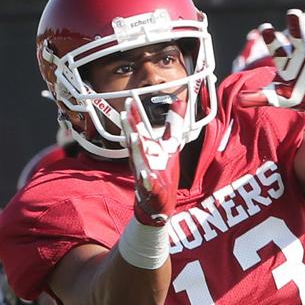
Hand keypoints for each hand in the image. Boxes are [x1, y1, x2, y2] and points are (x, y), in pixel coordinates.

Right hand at [124, 93, 187, 225]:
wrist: (156, 204)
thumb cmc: (161, 172)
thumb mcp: (170, 146)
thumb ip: (173, 125)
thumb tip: (180, 101)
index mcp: (145, 149)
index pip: (138, 130)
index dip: (134, 116)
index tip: (130, 101)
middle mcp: (141, 160)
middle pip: (134, 142)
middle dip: (129, 127)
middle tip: (124, 113)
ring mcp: (144, 175)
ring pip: (138, 161)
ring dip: (136, 149)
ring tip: (134, 137)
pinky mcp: (152, 190)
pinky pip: (148, 185)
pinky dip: (146, 180)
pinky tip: (146, 174)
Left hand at [238, 5, 304, 114]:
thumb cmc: (297, 97)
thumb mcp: (279, 98)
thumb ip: (261, 97)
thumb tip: (238, 100)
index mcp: (285, 61)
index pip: (276, 48)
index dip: (271, 38)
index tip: (265, 28)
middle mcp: (299, 53)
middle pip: (296, 36)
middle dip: (295, 25)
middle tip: (293, 14)